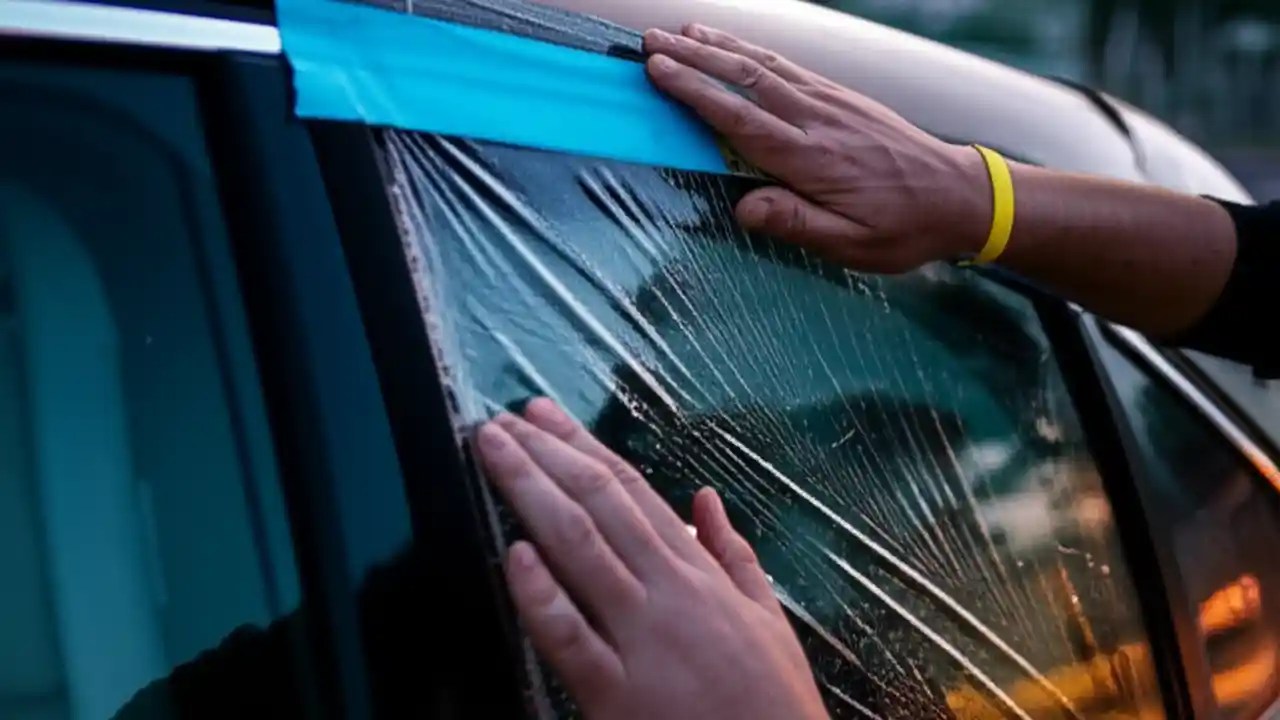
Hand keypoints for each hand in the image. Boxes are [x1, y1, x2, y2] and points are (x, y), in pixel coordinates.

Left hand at [475, 398, 828, 719]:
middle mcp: (665, 592)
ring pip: (578, 549)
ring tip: (494, 455)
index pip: (630, 491)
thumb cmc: (771, 698)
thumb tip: (705, 498)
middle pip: (597, 505)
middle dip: (546, 456)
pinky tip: (514, 554)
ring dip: (530, 493)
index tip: (544, 419)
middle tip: (502, 422)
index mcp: (697, 573)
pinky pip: (570, 635)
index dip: (582, 447)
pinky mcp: (614, 693)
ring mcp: (638, 639)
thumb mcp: (768, 616)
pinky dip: (541, 593)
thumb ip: (733, 554)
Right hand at [644, 25, 991, 272]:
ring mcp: (830, 102)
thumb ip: (797, 223)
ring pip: (765, 66)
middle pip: (746, 80)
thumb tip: (744, 208)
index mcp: (813, 159)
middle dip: (695, 58)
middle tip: (650, 43)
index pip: (742, 119)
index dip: (697, 92)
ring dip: (719, 47)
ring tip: (680, 33)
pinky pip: (788, 67)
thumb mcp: (853, 244)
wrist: (958, 195)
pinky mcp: (840, 97)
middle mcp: (818, 120)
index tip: (659, 71)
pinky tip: (732, 47)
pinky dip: (753, 52)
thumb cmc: (903, 228)